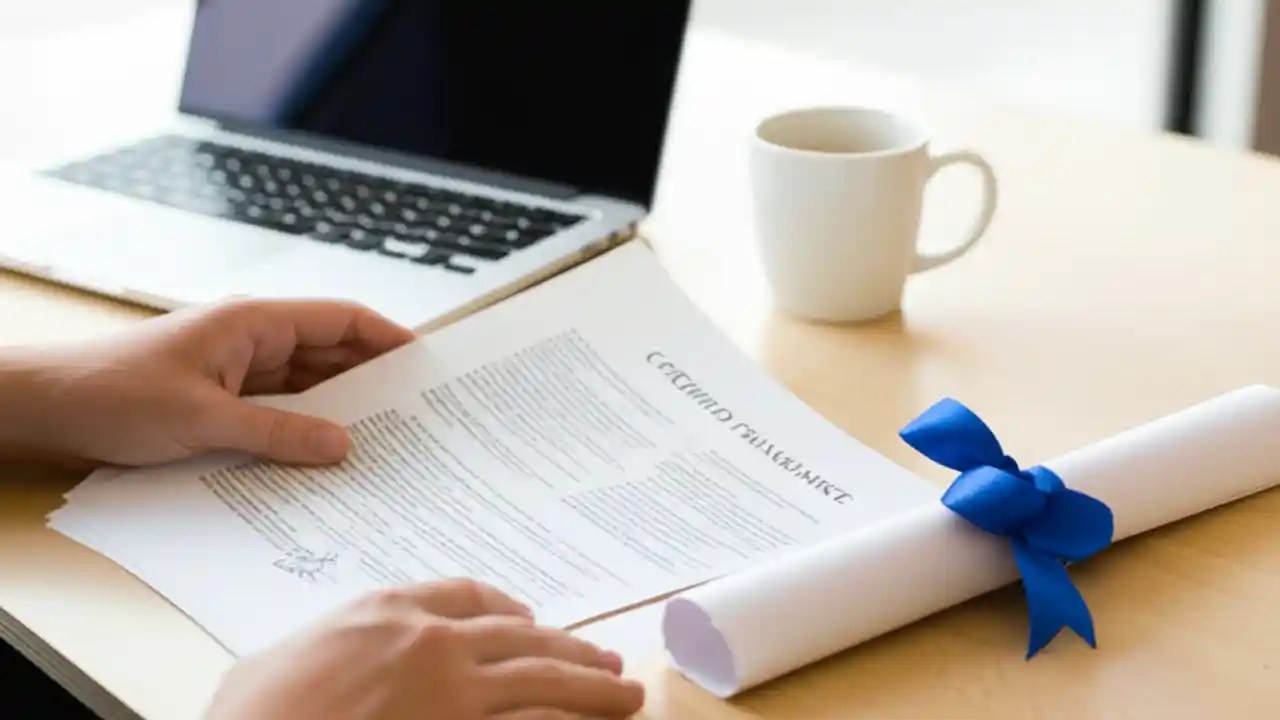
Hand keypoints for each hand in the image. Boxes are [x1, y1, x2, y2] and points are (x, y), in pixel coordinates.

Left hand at [0, 299, 414, 465]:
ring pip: (307, 384)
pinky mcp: (222, 396)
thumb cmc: (113, 394)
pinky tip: (324, 452)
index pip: (341, 321)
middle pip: (330, 353)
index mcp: (254, 323)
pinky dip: (304, 426)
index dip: (388, 339)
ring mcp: (237, 368)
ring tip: (382, 438)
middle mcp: (251, 339)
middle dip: (372, 380)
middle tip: (415, 414)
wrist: (46, 406)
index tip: (426, 364)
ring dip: (339, 407)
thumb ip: (279, 434)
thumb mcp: (204, 420)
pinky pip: (279, 408)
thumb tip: (343, 446)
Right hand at [205, 579, 643, 719]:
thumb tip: (327, 661)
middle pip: (520, 636)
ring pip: (542, 681)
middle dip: (568, 648)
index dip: (503, 607)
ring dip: (591, 687)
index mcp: (383, 613)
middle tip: (603, 659)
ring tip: (624, 693)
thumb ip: (322, 648)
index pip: (462, 596)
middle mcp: (429, 643)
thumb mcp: (268, 665)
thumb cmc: (246, 717)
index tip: (527, 619)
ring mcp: (452, 693)